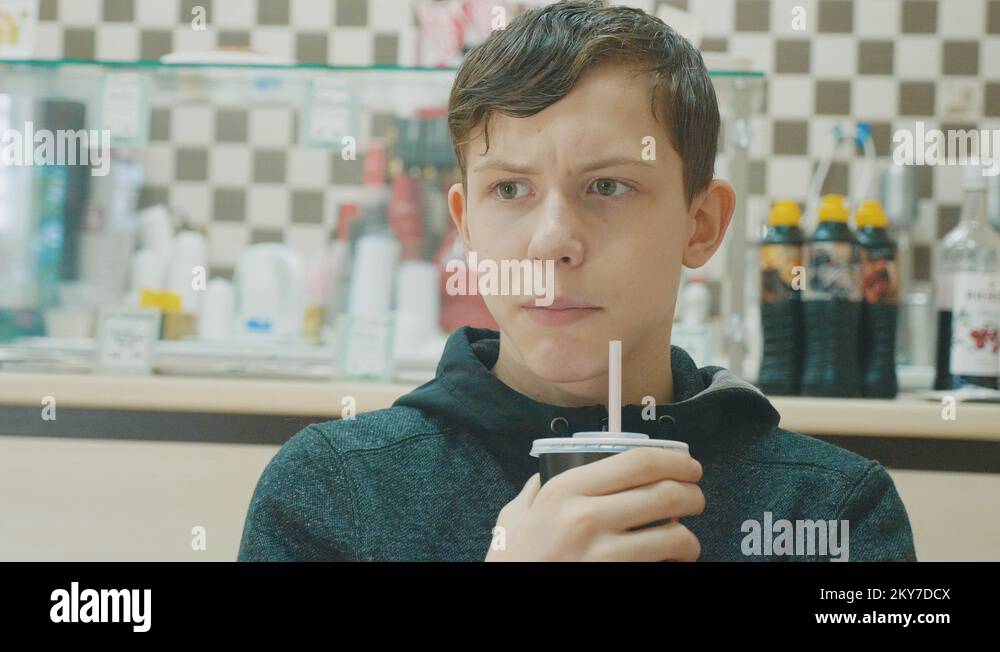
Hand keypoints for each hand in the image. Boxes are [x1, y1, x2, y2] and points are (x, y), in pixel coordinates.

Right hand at [485, 447, 703, 560]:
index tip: (687, 465)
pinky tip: (670, 563)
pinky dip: (675, 565)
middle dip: (693, 494)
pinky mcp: (619, 580)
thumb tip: (550, 470)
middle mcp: (587, 518)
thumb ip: (534, 491)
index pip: (637, 462)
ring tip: (686, 538)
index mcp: (564, 491)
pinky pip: (662, 568)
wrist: (509, 602)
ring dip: (690, 537)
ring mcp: (605, 556)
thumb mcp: (514, 518)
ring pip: (674, 535)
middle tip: (695, 498)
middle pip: (665, 493)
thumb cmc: (514, 562)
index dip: (674, 460)